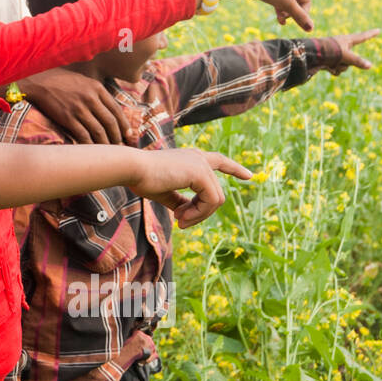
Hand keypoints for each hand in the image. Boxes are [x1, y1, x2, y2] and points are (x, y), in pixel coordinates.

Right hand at [19, 68, 130, 144]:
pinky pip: (83, 135)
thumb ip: (97, 93)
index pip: (117, 110)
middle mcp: (90, 98)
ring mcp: (79, 108)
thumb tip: (109, 110)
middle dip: (118, 137)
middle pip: (110, 122)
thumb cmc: (61, 82)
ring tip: (109, 152)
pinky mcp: (67, 117)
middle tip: (121, 147)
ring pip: (99, 131)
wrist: (38, 82)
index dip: (125, 125)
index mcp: (97, 88)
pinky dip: (89, 145)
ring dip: (105, 144)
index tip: (129, 135)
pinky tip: (92, 151)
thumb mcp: (83, 81)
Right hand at [127, 148, 250, 227]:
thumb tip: (186, 215)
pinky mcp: (201, 173)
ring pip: (216, 200)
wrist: (132, 169)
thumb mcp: (164, 193)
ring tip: (179, 220)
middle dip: (201, 213)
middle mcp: (199, 158)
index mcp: (191, 158)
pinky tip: (180, 216)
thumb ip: (179, 201)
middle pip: (216, 194)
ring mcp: (202, 164)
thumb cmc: (142, 179)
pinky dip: (198, 213)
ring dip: (199, 216)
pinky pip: (211, 201)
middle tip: (180, 222)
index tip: (249, 176)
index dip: (234, 169)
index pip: (219, 161)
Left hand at [225, 0, 353, 30]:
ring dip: (291, 13)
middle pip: (307, 1)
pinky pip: (285, 2)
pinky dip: (283, 11)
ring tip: (282, 21)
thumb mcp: (286, 5)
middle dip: (301, 12)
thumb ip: (299, 17)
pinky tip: (279, 21)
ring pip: (294, 3)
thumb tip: (311, 29)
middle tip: (289, 19)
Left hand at [328, 29, 378, 74]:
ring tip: (331, 63)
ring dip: (339, 67)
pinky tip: (327, 68)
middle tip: (338, 59)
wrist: (309, 56)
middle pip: (354, 58)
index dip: (371, 34)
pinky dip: (334, 70)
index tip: (378, 30)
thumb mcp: (346, 56)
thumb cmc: (328, 52)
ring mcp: (335, 54)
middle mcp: (342, 46)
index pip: (363, 37)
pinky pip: (337, 69)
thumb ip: (358, 61)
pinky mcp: (328, 61)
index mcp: (347, 40)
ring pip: (345, 65)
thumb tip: (370, 66)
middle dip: (347, 62)